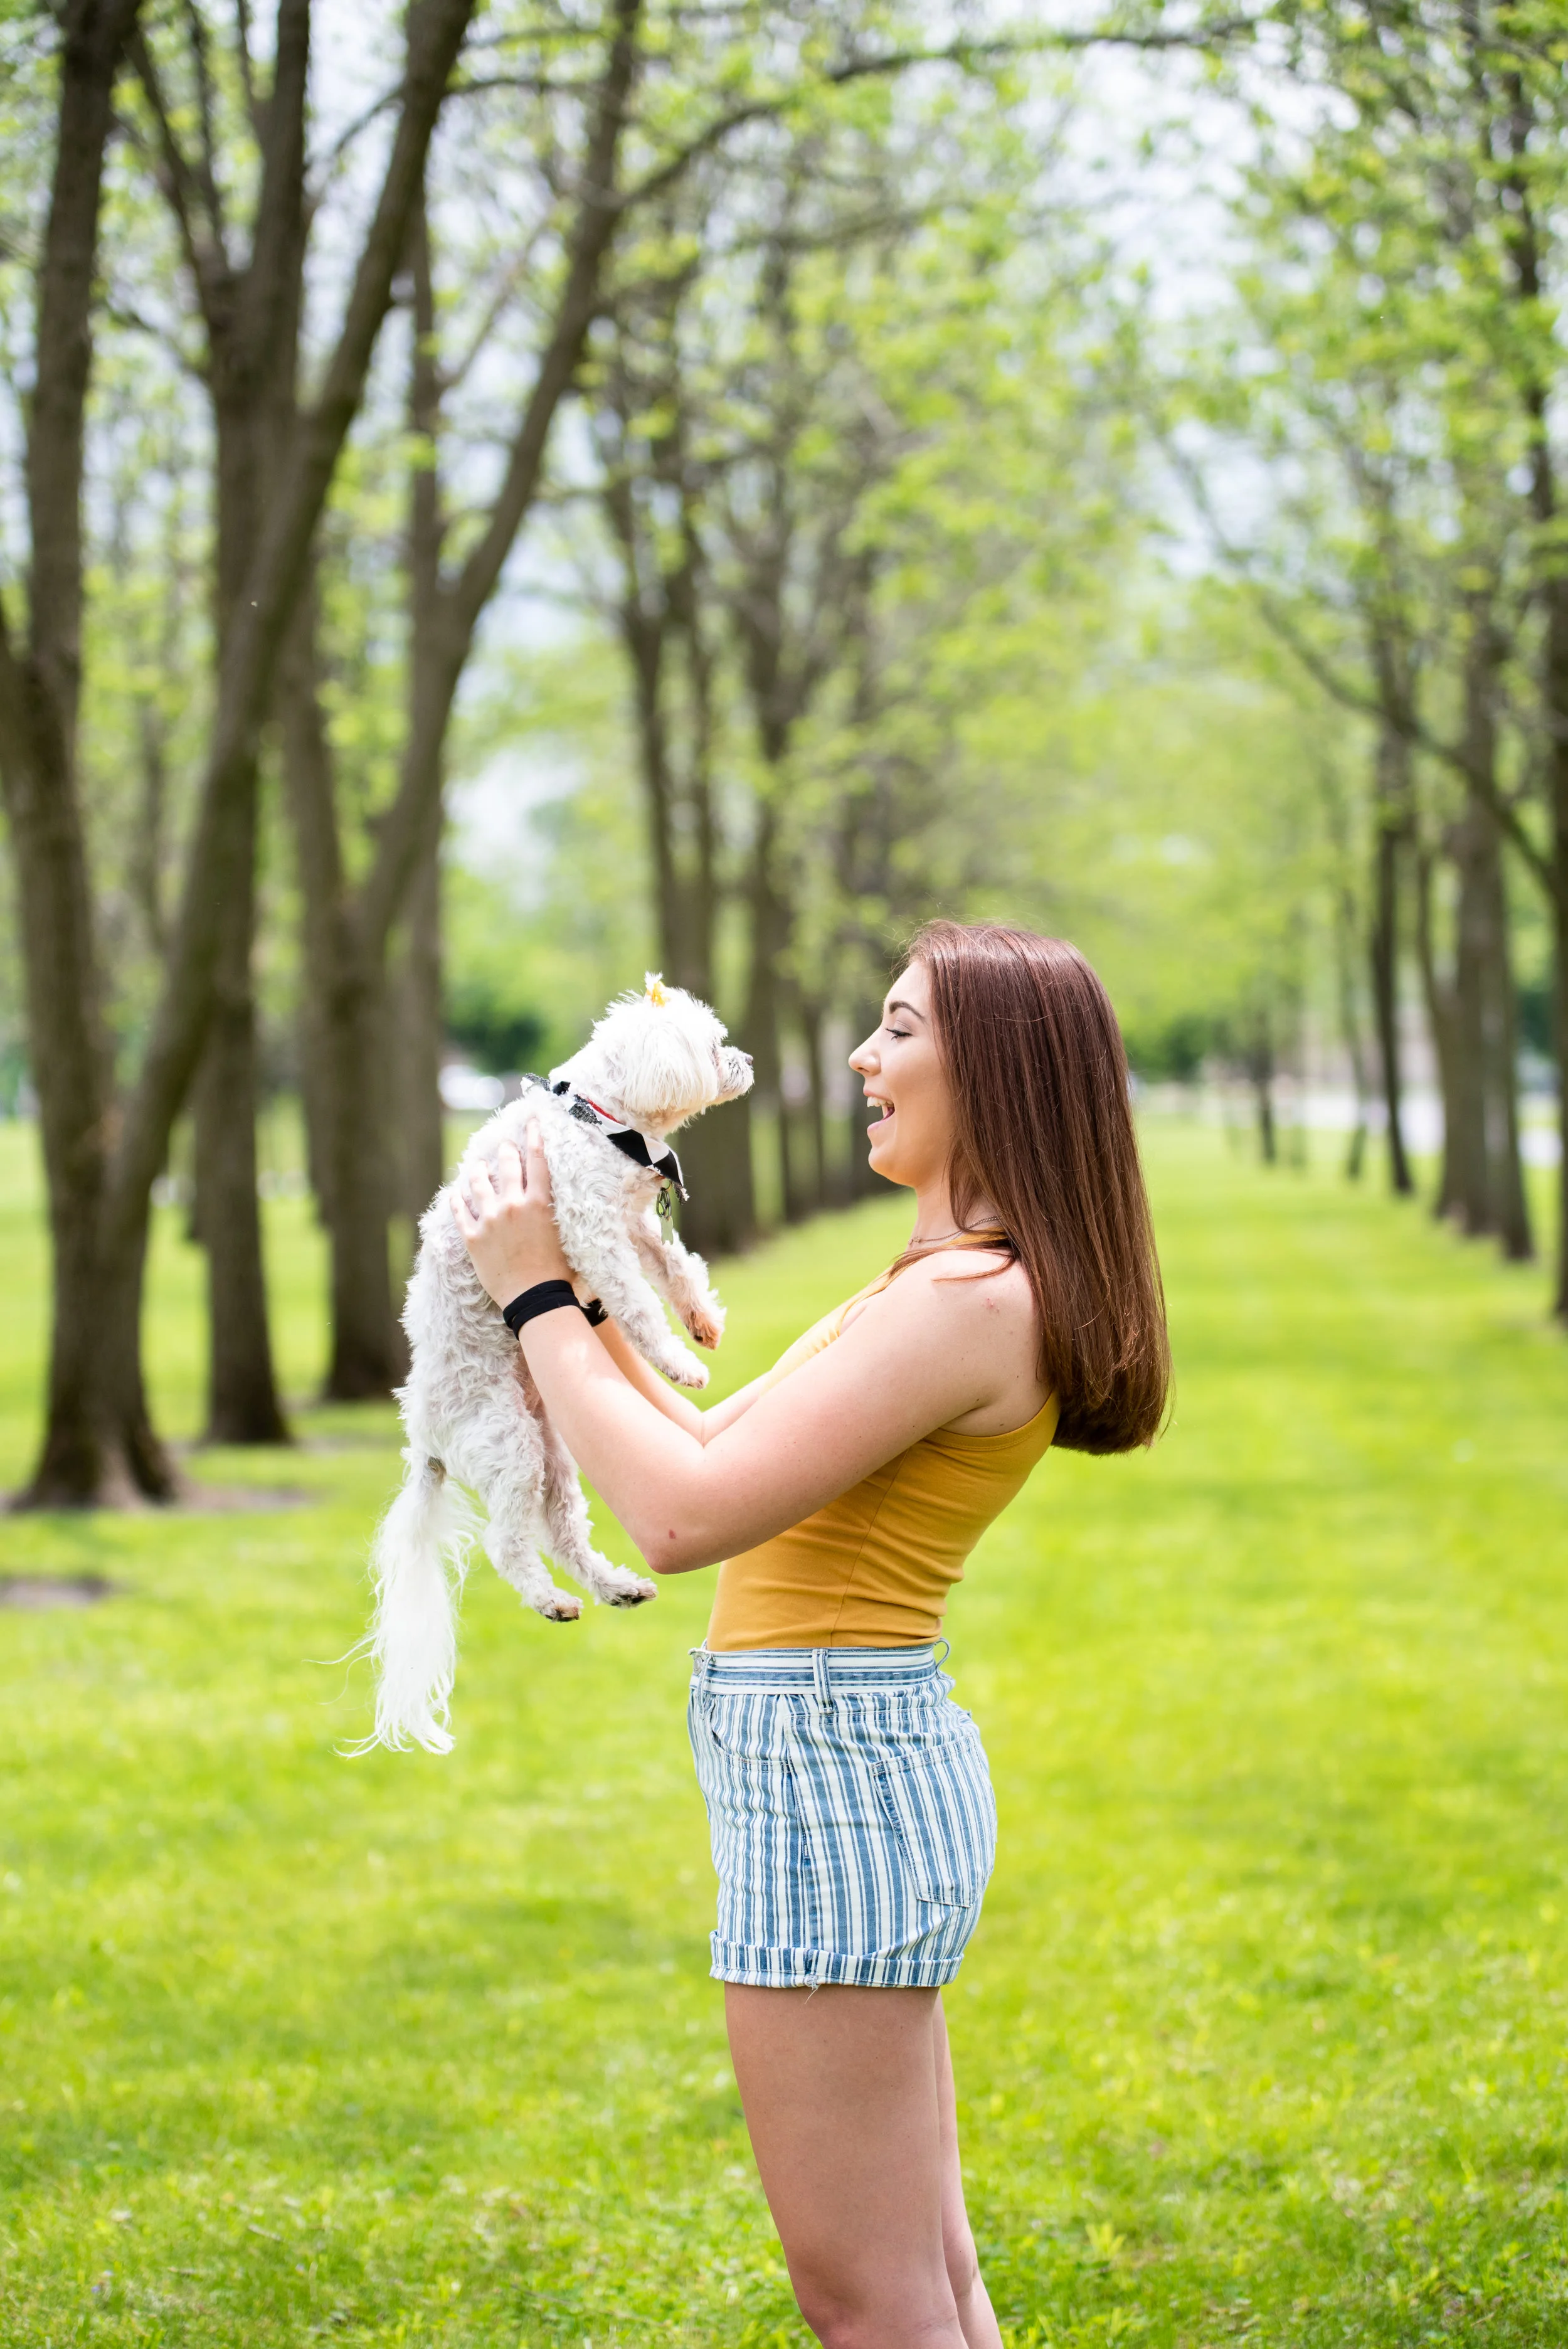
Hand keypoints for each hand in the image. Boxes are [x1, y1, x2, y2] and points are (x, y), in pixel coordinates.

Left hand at [451, 1125, 572, 1307]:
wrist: (536, 1299)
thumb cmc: (559, 1273)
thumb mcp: (566, 1235)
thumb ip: (559, 1212)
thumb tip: (565, 1199)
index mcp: (539, 1203)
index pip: (537, 1160)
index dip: (534, 1136)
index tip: (531, 1121)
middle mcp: (513, 1205)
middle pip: (506, 1164)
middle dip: (505, 1150)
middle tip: (504, 1145)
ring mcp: (490, 1220)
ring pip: (478, 1183)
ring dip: (478, 1170)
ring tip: (478, 1166)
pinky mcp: (472, 1238)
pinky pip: (459, 1211)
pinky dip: (456, 1199)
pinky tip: (455, 1193)